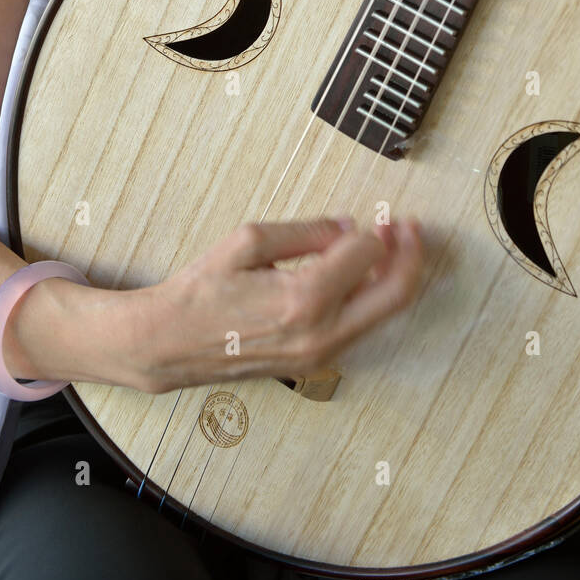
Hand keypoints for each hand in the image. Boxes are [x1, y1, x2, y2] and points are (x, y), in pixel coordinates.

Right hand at [140, 215, 423, 392]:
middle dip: (410, 255)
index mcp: (304, 299)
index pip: (366, 255)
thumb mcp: (249, 241)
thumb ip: (306, 232)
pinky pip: (360, 328)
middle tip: (410, 227)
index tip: (380, 214)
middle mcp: (320, 334)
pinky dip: (372, 299)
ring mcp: (319, 355)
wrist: (170, 344)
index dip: (378, 230)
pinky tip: (365, 275)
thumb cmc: (202, 291)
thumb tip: (348, 227)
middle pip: (395, 295)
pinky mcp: (314, 365)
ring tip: (391, 246)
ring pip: (382, 315)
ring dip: (394, 277)